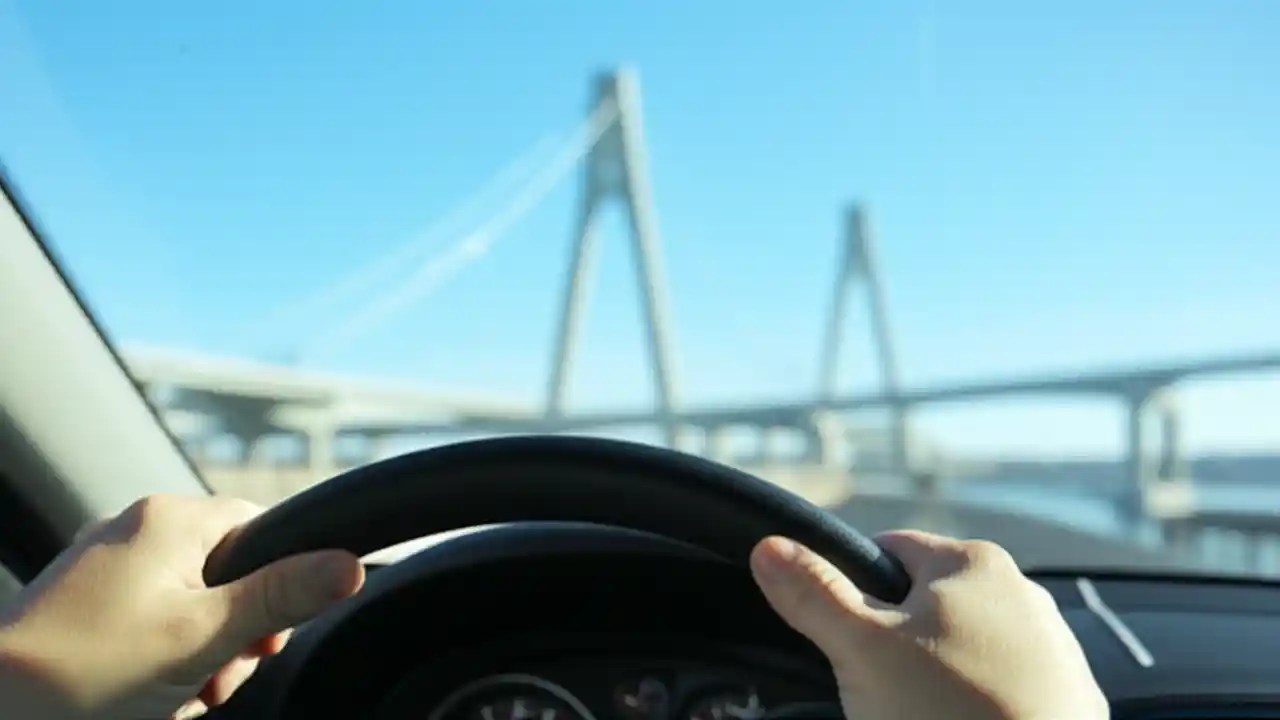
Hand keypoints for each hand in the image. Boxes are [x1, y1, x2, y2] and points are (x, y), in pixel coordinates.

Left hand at [0, 494, 364, 718]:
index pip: (261, 527)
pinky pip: (152, 626)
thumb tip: (350, 565)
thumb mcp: (203, 638)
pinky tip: (146, 698)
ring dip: (200, 660)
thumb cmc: (86, 676)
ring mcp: (105, 571)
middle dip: (234, 638)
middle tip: (212, 678)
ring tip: (173, 696)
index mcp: (168, 519)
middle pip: (230, 577)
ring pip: (193, 609)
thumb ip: (281, 598)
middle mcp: (134, 531)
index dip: (280, 583)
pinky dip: (161, 664)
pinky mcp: (85, 609)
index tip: (268, 636)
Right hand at [751, 531, 1106, 719]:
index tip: (846, 638)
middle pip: (931, 603)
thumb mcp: (861, 650)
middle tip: (880, 688)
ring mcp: (1057, 649)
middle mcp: (1025, 592)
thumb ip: (813, 593)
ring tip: (921, 715)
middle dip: (901, 639)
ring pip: (971, 649)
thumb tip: (768, 545)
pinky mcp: (1071, 701)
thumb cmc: (947, 712)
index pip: (889, 550)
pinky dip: (982, 705)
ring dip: (943, 674)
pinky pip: (1009, 690)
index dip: (854, 589)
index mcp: (973, 561)